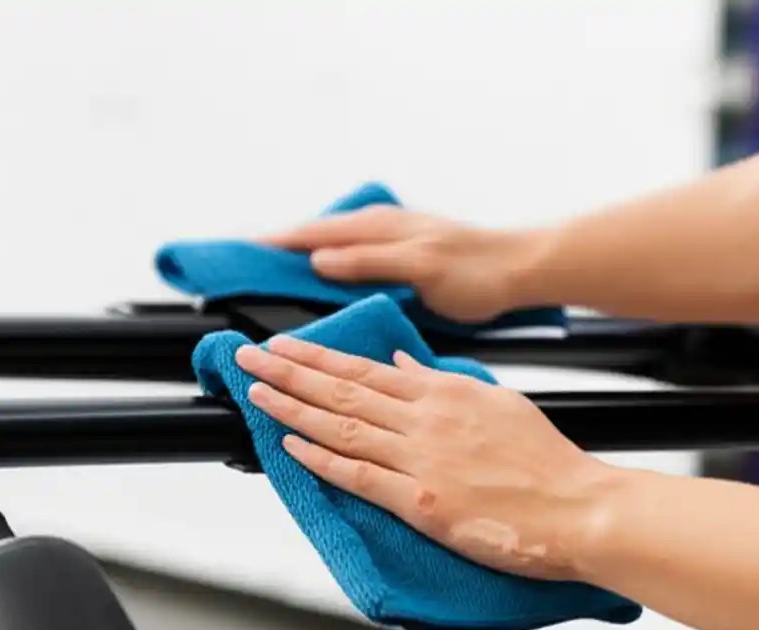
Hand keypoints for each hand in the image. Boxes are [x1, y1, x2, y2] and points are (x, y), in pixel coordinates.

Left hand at [235, 336, 615, 581]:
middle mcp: (425, 420)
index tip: (281, 345)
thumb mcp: (494, 400)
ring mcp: (421, 461)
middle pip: (342, 391)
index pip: (364, 369)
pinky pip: (360, 477)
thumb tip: (398, 358)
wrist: (579, 507)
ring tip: (255, 392)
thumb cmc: (544, 458)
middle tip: (247, 358)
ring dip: (293, 408)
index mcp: (442, 393)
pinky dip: (321, 460)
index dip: (316, 356)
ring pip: (342, 428)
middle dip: (289, 372)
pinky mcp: (422, 503)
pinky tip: (290, 446)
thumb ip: (439, 379)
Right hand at [265, 207, 539, 322]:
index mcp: (377, 226)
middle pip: (313, 233)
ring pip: (329, 241)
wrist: (521, 268)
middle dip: (276, 244)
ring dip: (298, 251)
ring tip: (267, 266)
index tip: (237, 251)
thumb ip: (367, 262)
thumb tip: (316, 261)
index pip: (310, 232)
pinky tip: (319, 274)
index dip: (273, 242)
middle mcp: (377, 226)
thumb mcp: (419, 267)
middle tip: (238, 259)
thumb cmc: (475, 268)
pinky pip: (347, 251)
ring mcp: (387, 237)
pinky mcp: (397, 252)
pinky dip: (324, 259)